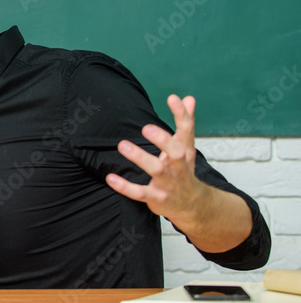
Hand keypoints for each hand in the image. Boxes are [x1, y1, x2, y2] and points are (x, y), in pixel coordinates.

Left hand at [106, 95, 208, 225]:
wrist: (192, 205)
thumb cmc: (183, 170)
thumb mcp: (186, 147)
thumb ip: (186, 123)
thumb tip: (188, 98)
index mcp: (185, 152)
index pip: (187, 131)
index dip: (182, 114)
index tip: (172, 97)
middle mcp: (179, 167)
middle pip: (176, 152)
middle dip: (163, 140)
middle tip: (146, 127)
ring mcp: (168, 183)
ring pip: (156, 170)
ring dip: (140, 158)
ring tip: (123, 145)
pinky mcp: (156, 198)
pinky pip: (140, 193)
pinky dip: (125, 187)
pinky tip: (110, 178)